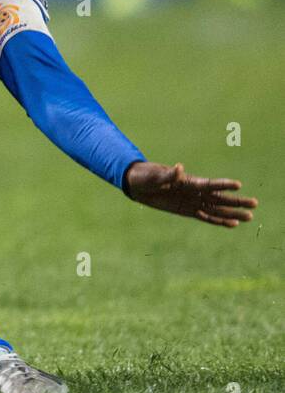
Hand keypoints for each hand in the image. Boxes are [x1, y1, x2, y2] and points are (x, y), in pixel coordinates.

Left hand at [124, 161, 257, 226]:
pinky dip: (218, 221)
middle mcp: (194, 192)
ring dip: (231, 214)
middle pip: (219, 197)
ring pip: (216, 209)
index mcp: (188, 181)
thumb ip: (168, 175)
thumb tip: (178, 168)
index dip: (223, 184)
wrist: (137, 184)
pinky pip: (206, 217)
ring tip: (249, 217)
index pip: (209, 184)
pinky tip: (231, 224)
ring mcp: (192, 202)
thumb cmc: (146, 176)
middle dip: (236, 201)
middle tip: (254, 204)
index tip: (238, 184)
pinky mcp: (187, 211)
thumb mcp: (154, 176)